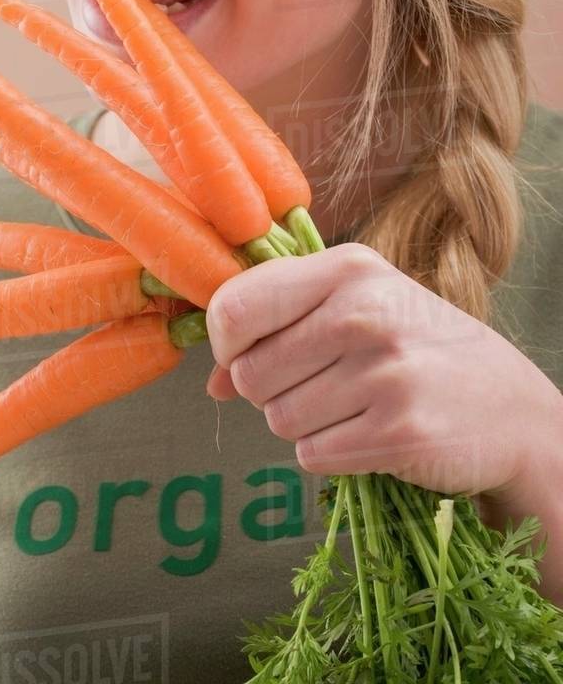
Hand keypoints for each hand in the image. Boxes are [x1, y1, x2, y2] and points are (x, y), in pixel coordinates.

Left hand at [204, 244, 561, 496]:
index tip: (245, 353)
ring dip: (305, 425)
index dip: (225, 343)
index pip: (234, 305)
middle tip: (322, 384)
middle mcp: (363, 313)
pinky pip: (313, 455)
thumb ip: (279, 328)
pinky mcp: (399, 431)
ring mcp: (384, 373)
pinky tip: (370, 432)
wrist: (509, 407)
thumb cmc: (416, 348)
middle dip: (271, 390)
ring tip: (353, 406)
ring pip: (278, 420)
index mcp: (347, 268)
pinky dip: (332, 454)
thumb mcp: (355, 309)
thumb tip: (215, 380)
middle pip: (250, 375)